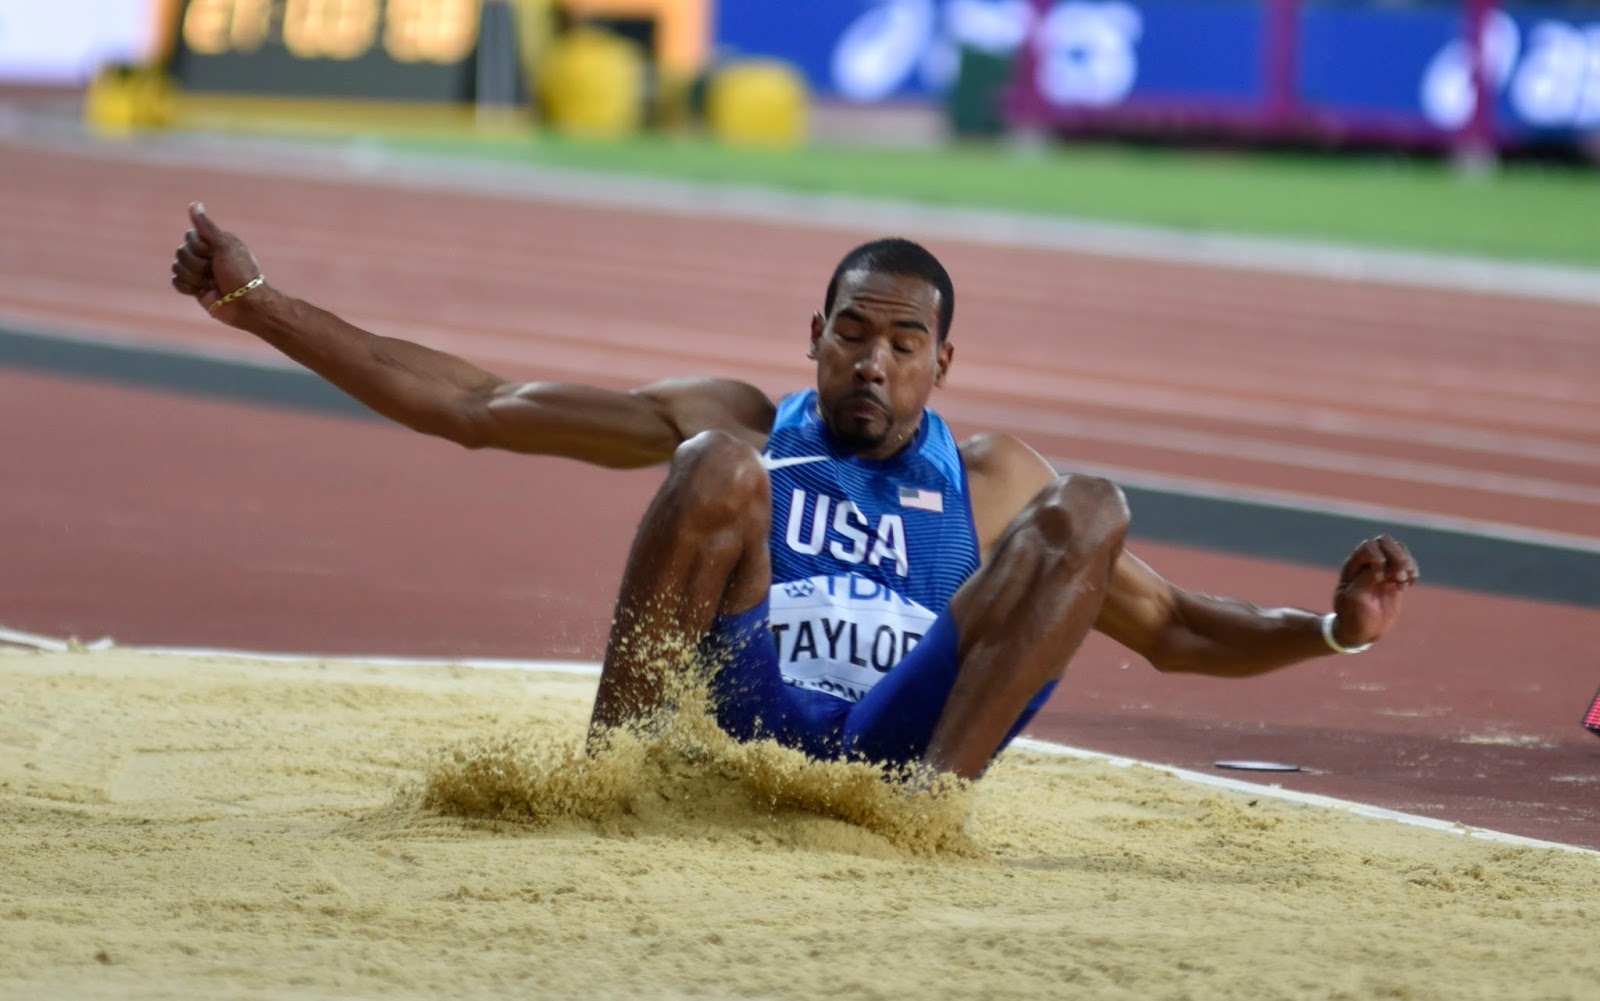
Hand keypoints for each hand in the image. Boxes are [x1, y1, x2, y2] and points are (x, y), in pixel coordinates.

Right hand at [170, 202, 265, 320]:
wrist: (245, 304)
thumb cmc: (240, 273)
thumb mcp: (224, 246)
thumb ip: (206, 226)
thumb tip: (194, 204)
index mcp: (214, 242)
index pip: (189, 236)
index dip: (199, 247)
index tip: (215, 254)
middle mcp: (205, 255)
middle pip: (181, 252)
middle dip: (198, 265)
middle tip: (216, 273)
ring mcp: (199, 272)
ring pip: (177, 268)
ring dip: (196, 278)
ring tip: (214, 284)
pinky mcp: (194, 287)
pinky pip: (176, 282)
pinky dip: (188, 287)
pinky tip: (203, 291)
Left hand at [1330, 535, 1418, 647]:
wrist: (1361, 630)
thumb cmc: (1352, 616)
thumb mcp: (1353, 599)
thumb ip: (1364, 579)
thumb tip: (1381, 565)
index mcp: (1353, 566)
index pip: (1368, 546)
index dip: (1378, 559)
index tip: (1378, 579)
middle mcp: (1367, 563)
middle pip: (1385, 541)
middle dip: (1396, 557)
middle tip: (1397, 578)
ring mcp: (1382, 568)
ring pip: (1399, 549)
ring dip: (1407, 563)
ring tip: (1404, 582)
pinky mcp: (1395, 577)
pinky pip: (1408, 563)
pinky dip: (1413, 571)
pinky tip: (1408, 585)